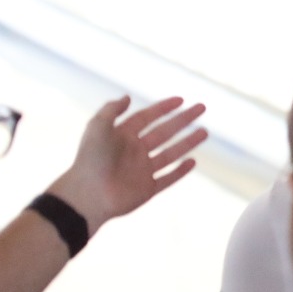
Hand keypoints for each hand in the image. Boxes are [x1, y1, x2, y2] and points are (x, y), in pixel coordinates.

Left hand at [48, 96, 208, 232]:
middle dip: (183, 120)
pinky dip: (180, 171)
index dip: (163, 108)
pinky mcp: (147, 189)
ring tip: (205, 132)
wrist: (87, 195)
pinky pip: (167, 178)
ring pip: (170, 153)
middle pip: (164, 132)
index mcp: (123, 136)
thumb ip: (111, 110)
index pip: (147, 117)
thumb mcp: (97, 127)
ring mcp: (142, 170)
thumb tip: (128, 97)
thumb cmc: (90, 159)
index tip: (181, 99)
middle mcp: (134, 152)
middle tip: (201, 108)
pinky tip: (193, 162)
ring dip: (188, 142)